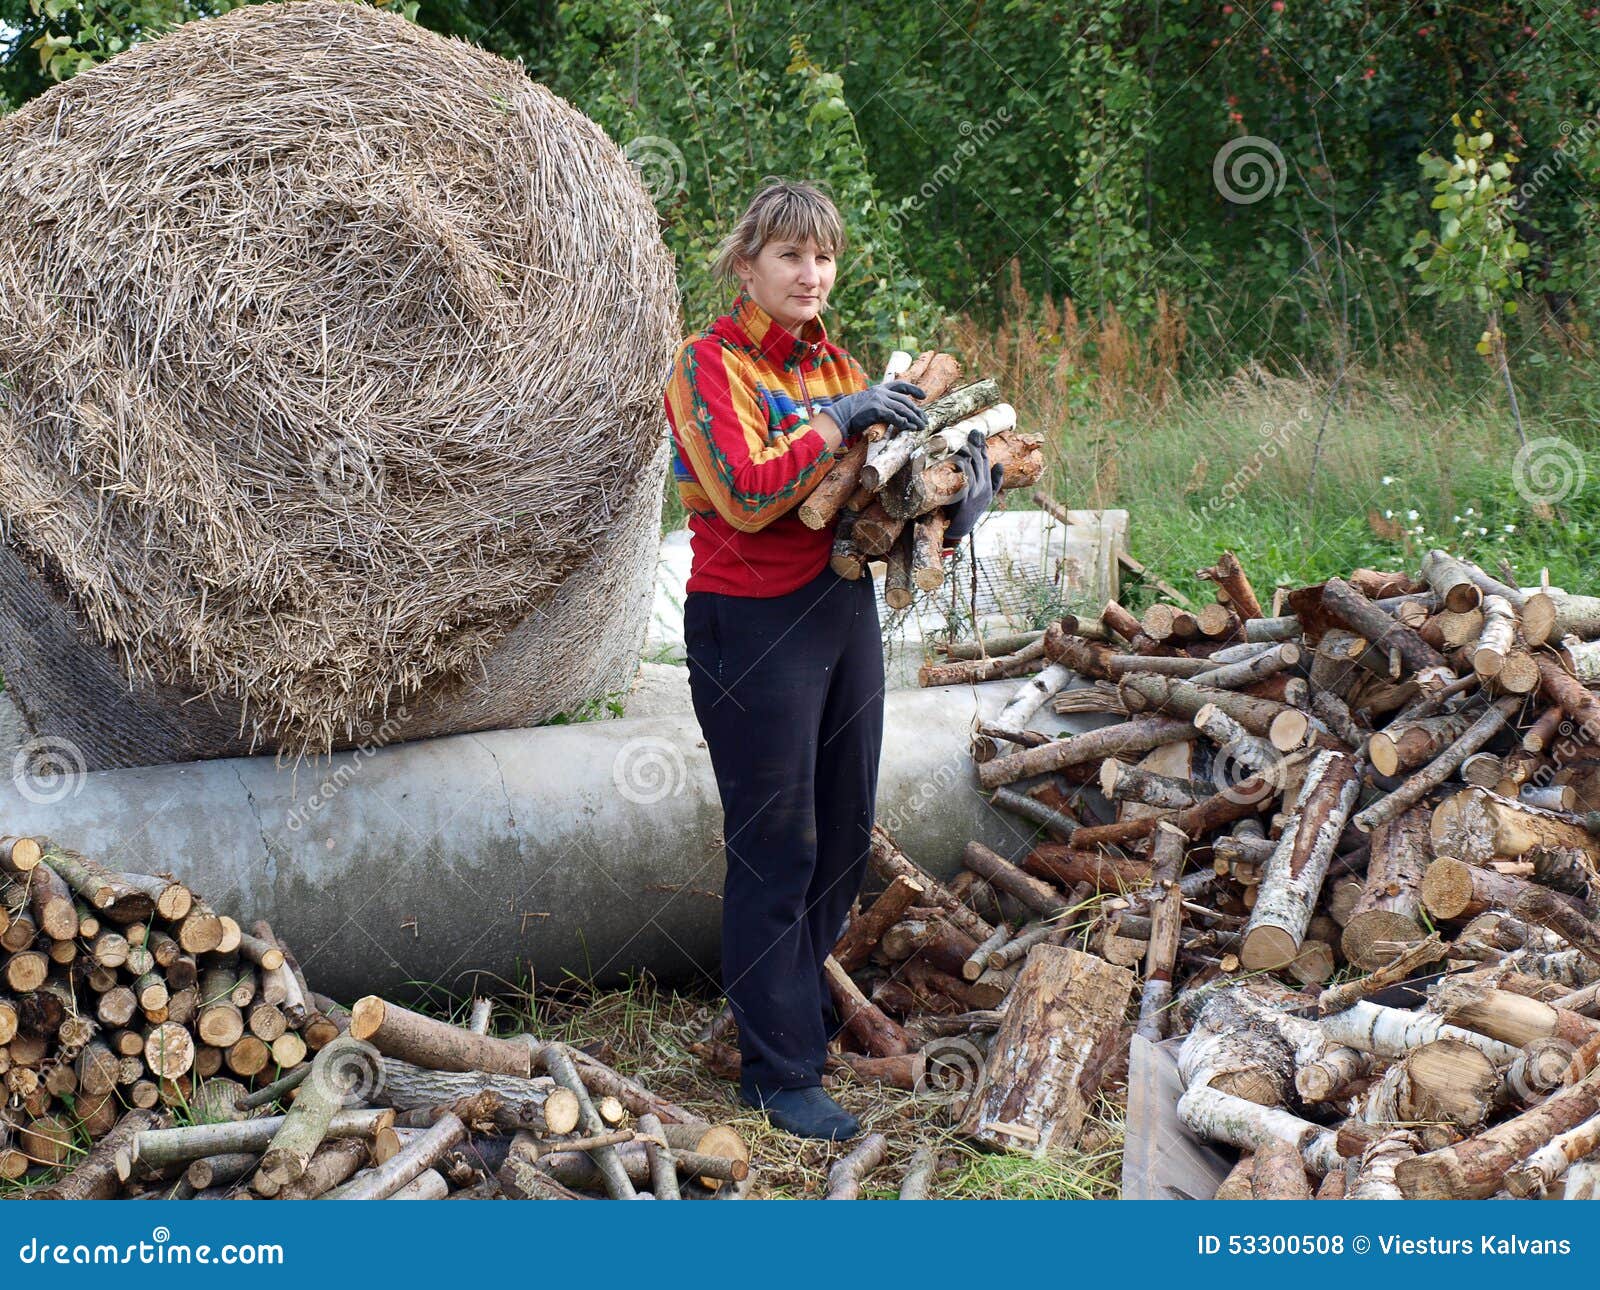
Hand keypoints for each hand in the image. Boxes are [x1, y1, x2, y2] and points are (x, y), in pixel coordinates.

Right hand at [818, 380, 926, 441]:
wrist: (840, 416)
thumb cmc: (853, 413)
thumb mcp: (868, 403)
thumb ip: (881, 405)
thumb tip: (895, 415)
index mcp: (880, 388)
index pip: (901, 385)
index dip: (914, 389)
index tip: (924, 396)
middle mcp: (881, 392)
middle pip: (905, 401)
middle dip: (917, 411)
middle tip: (924, 420)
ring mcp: (879, 400)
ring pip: (903, 409)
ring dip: (913, 419)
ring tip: (920, 427)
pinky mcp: (877, 410)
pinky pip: (895, 417)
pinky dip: (903, 423)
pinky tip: (908, 428)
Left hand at [942, 429, 1003, 547]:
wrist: (961, 529)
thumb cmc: (972, 511)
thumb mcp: (987, 496)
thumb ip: (995, 481)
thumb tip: (1000, 464)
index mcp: (988, 485)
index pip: (986, 461)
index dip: (982, 446)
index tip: (978, 433)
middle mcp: (983, 488)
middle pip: (980, 462)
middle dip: (976, 446)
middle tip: (972, 432)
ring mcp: (974, 494)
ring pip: (972, 469)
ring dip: (966, 455)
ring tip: (962, 444)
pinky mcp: (963, 501)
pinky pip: (964, 482)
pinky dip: (962, 471)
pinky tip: (958, 462)